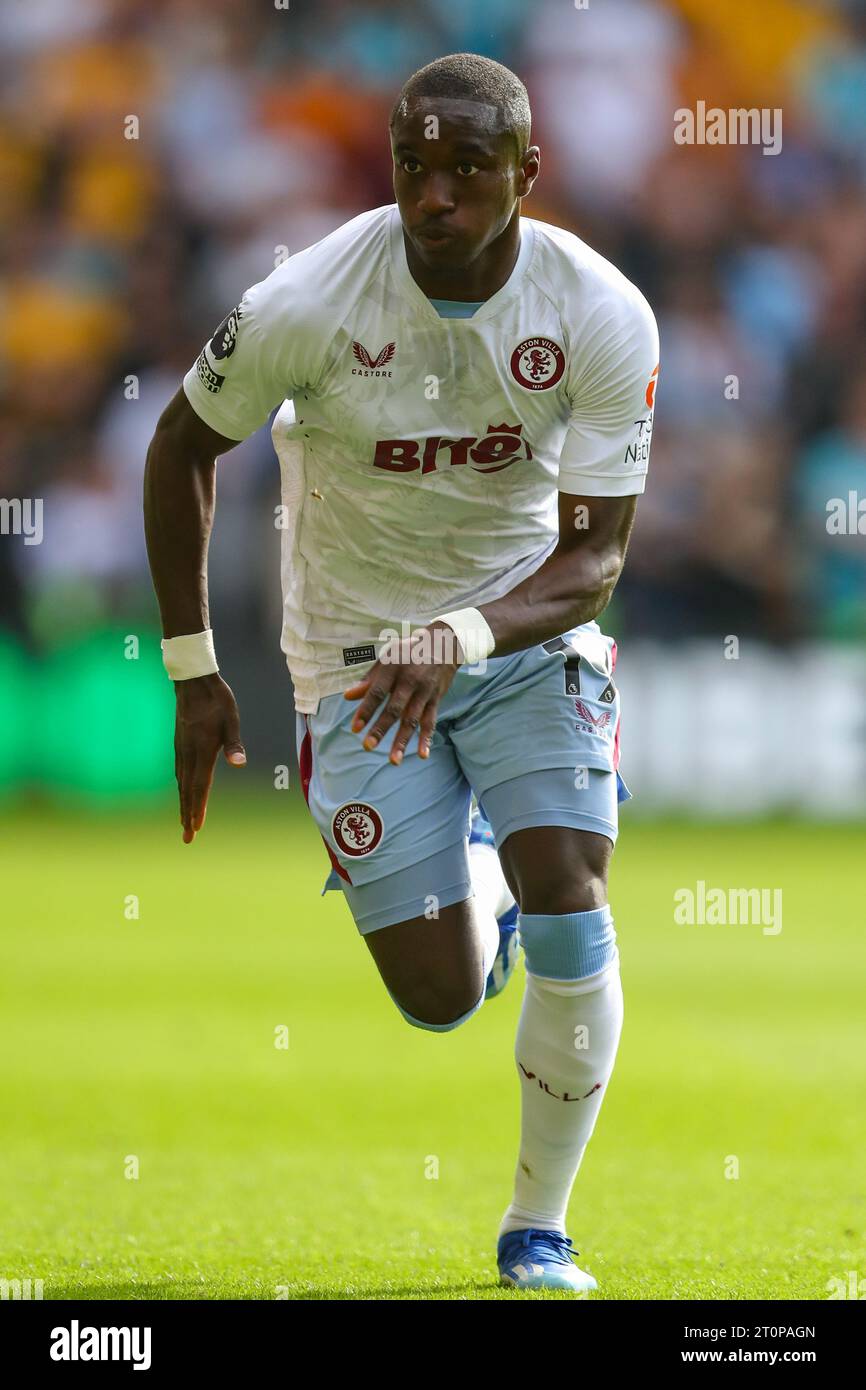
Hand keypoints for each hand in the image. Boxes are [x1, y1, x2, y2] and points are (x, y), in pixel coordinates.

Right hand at [174, 672, 245, 841]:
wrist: (193, 682)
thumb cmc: (217, 700)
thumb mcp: (231, 720)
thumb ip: (234, 743)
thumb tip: (239, 763)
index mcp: (202, 750)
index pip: (200, 785)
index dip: (198, 808)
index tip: (196, 828)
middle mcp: (188, 753)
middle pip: (187, 790)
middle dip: (188, 815)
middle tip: (187, 838)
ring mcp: (181, 749)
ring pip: (181, 783)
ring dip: (183, 803)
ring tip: (184, 821)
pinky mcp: (179, 744)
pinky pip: (179, 772)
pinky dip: (181, 787)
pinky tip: (183, 791)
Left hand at [343, 624, 460, 764]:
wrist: (444, 643)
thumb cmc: (409, 652)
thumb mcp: (387, 658)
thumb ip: (369, 679)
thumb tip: (348, 696)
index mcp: (393, 668)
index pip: (377, 692)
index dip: (365, 710)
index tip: (354, 728)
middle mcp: (410, 681)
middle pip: (394, 709)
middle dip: (381, 728)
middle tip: (368, 746)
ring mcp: (424, 691)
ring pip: (412, 719)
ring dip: (402, 741)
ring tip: (393, 760)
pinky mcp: (436, 699)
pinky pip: (430, 721)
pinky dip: (427, 738)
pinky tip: (422, 754)